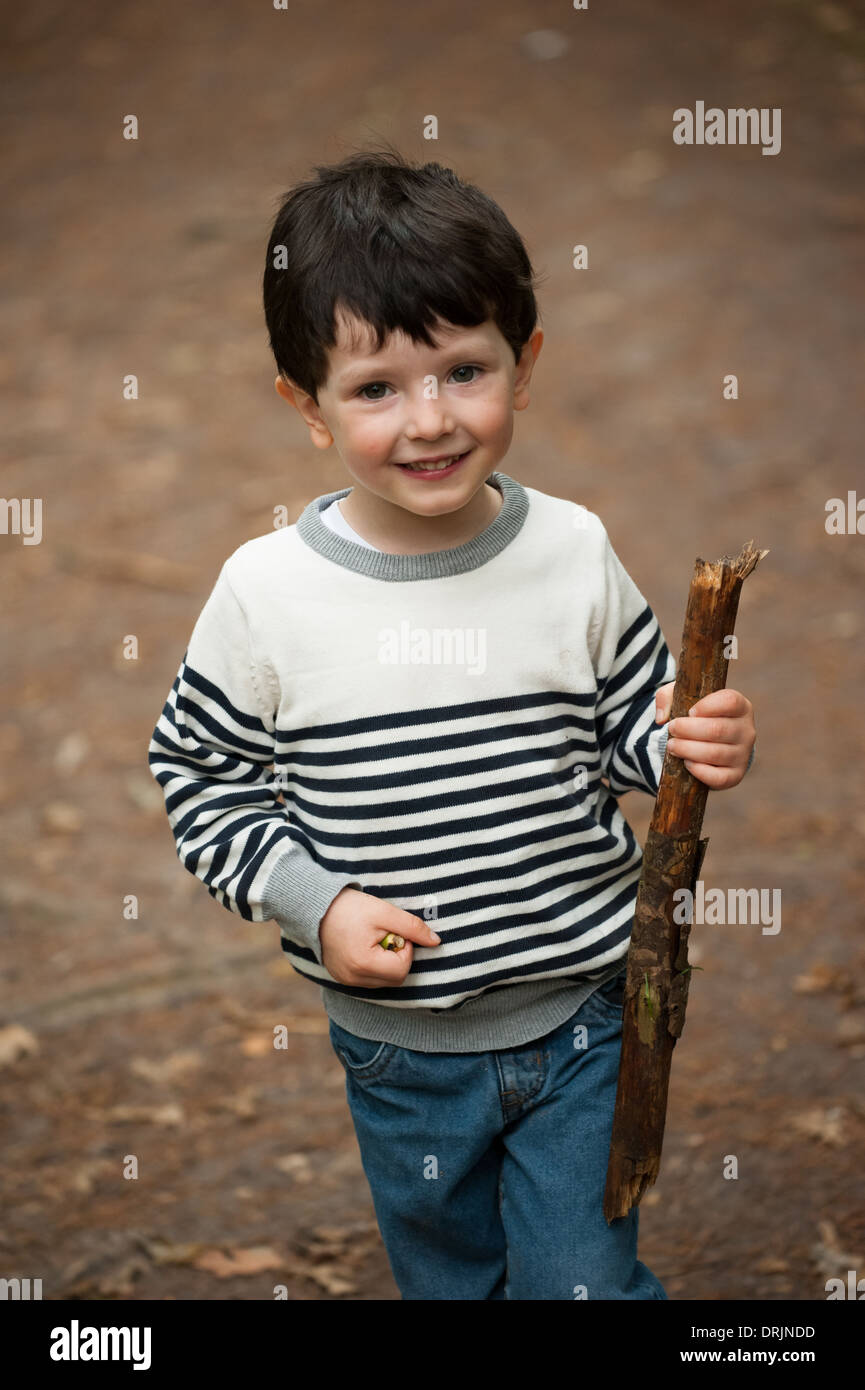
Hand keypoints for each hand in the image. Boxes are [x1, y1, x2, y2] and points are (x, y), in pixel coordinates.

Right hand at [319, 887, 441, 986]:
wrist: (314, 907)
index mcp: (364, 964)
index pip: (402, 969)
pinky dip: (373, 965)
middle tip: (386, 935)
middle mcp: (353, 979)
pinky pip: (367, 979)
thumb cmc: (349, 908)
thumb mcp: (384, 912)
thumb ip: (412, 927)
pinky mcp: (340, 977)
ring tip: (373, 939)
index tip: (396, 931)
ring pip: (381, 980)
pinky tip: (364, 946)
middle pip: (393, 979)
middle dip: (397, 957)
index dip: (406, 949)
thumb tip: (436, 941)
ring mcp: (345, 980)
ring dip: (385, 962)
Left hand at [653, 682, 755, 788]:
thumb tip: (661, 718)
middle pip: (718, 729)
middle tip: (672, 729)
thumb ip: (666, 697)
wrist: (708, 743)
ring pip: (715, 754)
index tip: (689, 712)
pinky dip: (699, 771)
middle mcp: (746, 730)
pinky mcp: (735, 775)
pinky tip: (687, 763)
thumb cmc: (696, 716)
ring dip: (688, 750)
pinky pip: (719, 777)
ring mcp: (743, 754)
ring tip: (672, 746)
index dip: (707, 706)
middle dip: (688, 730)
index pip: (730, 701)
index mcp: (740, 707)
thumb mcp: (682, 698)